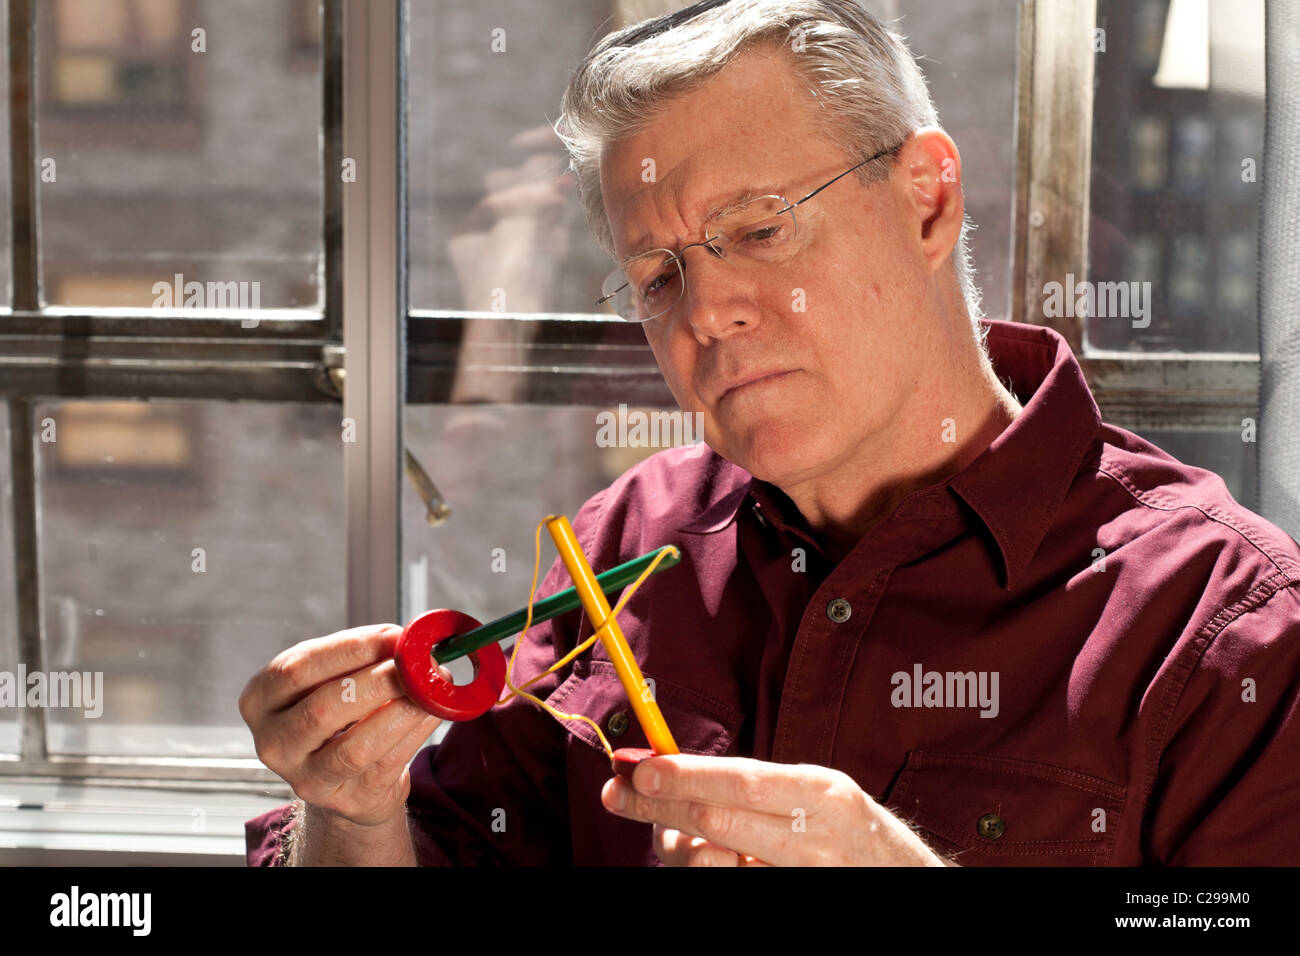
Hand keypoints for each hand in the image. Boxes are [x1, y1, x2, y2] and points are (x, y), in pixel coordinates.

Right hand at [238, 624, 442, 827]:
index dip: (349, 650)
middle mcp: (273, 743)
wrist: (348, 775)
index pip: (296, 669)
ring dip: (401, 712)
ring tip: (429, 688)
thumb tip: (411, 642)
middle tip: (414, 664)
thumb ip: (363, 657)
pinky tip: (433, 711)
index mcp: (260, 699)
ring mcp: (305, 778)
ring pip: (355, 747)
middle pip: (324, 709)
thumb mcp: (336, 677)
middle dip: (377, 682)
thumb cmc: (342, 712)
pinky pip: (386, 765)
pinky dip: (415, 733)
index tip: (392, 636)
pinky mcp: (345, 801)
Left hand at [600, 754, 949, 865]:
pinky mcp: (795, 902)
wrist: (905, 881)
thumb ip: (754, 787)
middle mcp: (817, 837)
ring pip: (718, 864)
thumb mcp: (816, 793)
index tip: (639, 767)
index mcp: (822, 793)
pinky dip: (711, 871)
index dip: (685, 775)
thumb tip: (671, 772)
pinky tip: (715, 859)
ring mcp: (805, 877)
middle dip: (660, 807)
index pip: (741, 782)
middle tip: (618, 793)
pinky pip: (734, 886)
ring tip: (672, 834)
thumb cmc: (849, 833)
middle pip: (719, 823)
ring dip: (681, 849)